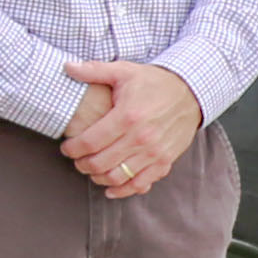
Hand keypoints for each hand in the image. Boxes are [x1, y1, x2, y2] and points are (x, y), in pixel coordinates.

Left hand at [57, 60, 201, 200]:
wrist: (191, 92)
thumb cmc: (154, 82)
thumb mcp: (124, 70)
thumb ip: (94, 71)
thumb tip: (67, 67)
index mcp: (127, 116)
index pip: (90, 142)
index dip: (72, 148)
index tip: (66, 147)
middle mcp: (141, 138)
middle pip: (100, 163)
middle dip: (82, 164)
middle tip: (76, 160)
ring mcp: (154, 153)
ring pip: (118, 177)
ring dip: (98, 178)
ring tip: (91, 170)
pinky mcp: (165, 161)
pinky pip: (141, 184)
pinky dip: (124, 190)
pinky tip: (111, 188)